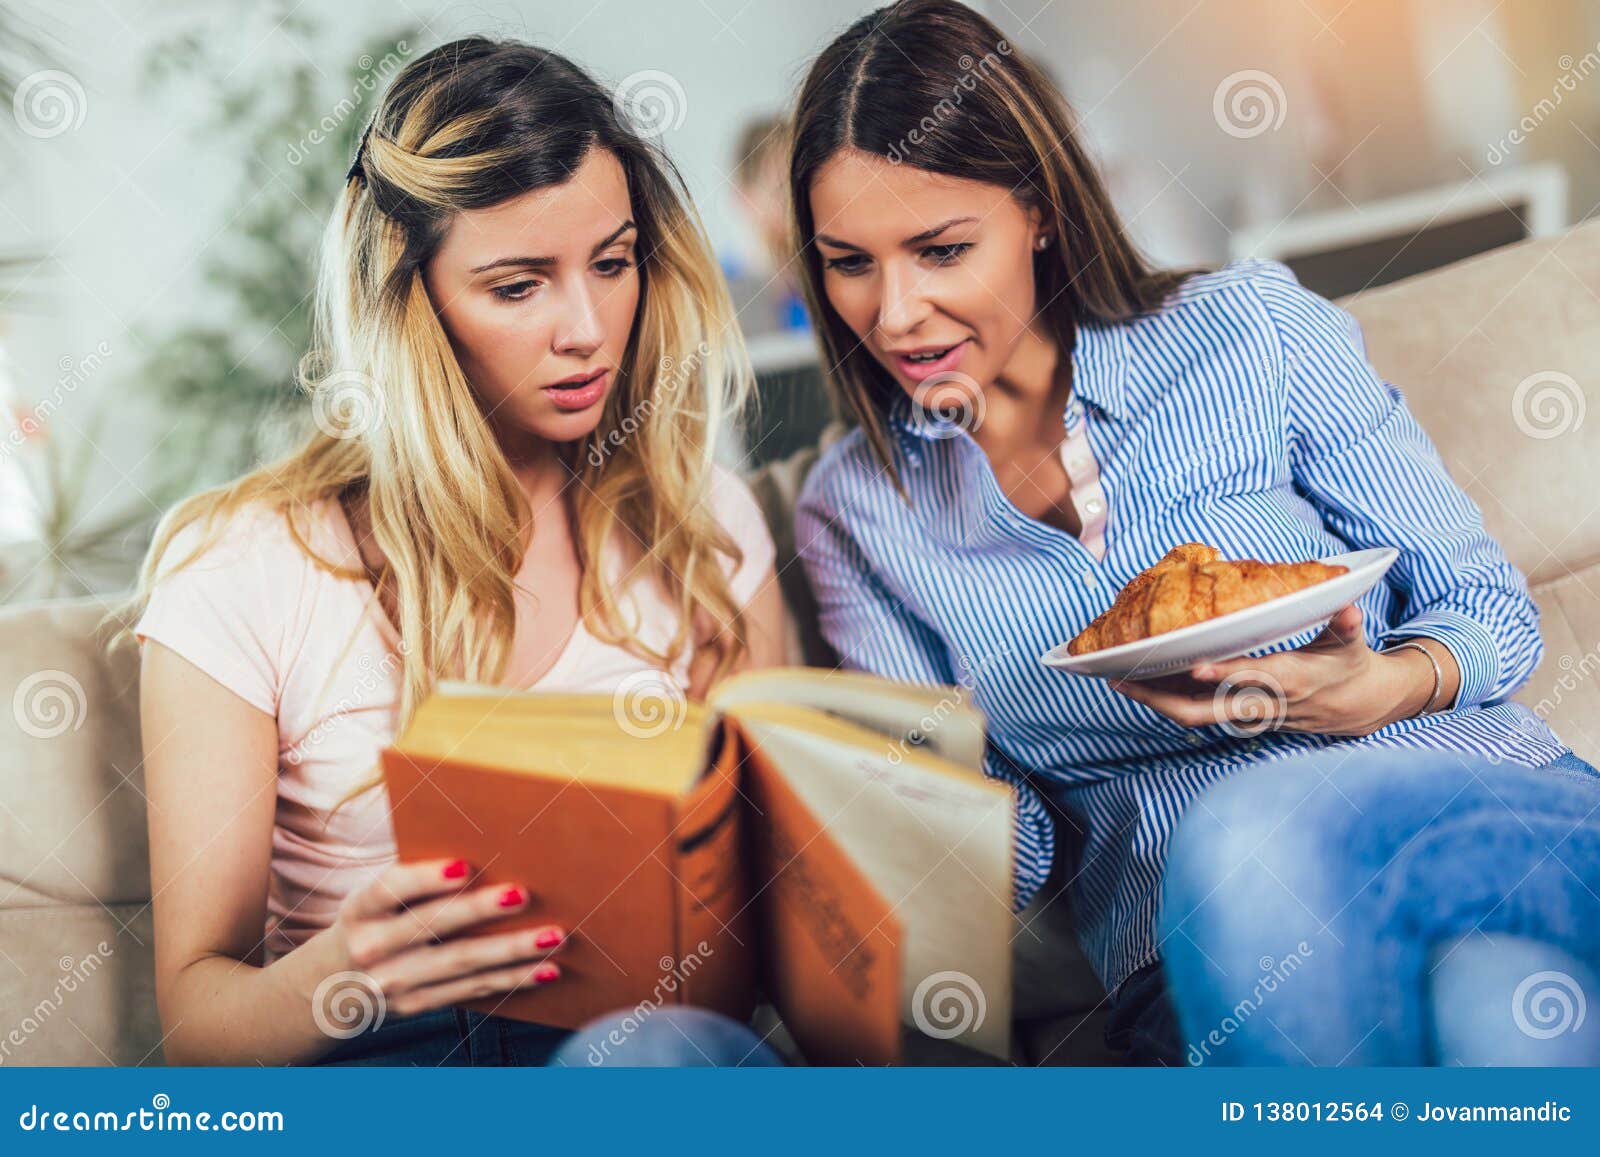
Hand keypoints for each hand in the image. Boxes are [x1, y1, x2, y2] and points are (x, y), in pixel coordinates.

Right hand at [324, 858, 566, 1017]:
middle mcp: (372, 949)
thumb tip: (485, 850)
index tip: (464, 866)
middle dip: (479, 911)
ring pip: (460, 963)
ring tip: (553, 936)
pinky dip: (513, 980)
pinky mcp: (418, 1004)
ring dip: (511, 951)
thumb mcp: (376, 898)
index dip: (425, 878)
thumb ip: (414, 878)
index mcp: (361, 909)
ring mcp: (395, 983)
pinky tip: (547, 970)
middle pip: (432, 926)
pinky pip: (473, 990)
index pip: (390, 889)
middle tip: (522, 894)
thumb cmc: (375, 919)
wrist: (336, 984)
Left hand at [1110, 605, 1446, 737]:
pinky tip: (1144, 684)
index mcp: (1289, 680)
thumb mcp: (1351, 644)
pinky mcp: (1242, 718)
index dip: (1223, 674)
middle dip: (1163, 699)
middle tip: (1125, 679)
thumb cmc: (1350, 666)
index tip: (1193, 665)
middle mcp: (1263, 703)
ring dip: (1158, 701)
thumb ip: (1344, 624)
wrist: (1359, 708)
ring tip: (1121, 680)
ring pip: (1196, 716)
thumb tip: (1347, 605)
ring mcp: (1249, 715)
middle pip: (1205, 710)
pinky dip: (1171, 700)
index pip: (1250, 678)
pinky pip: (1200, 713)